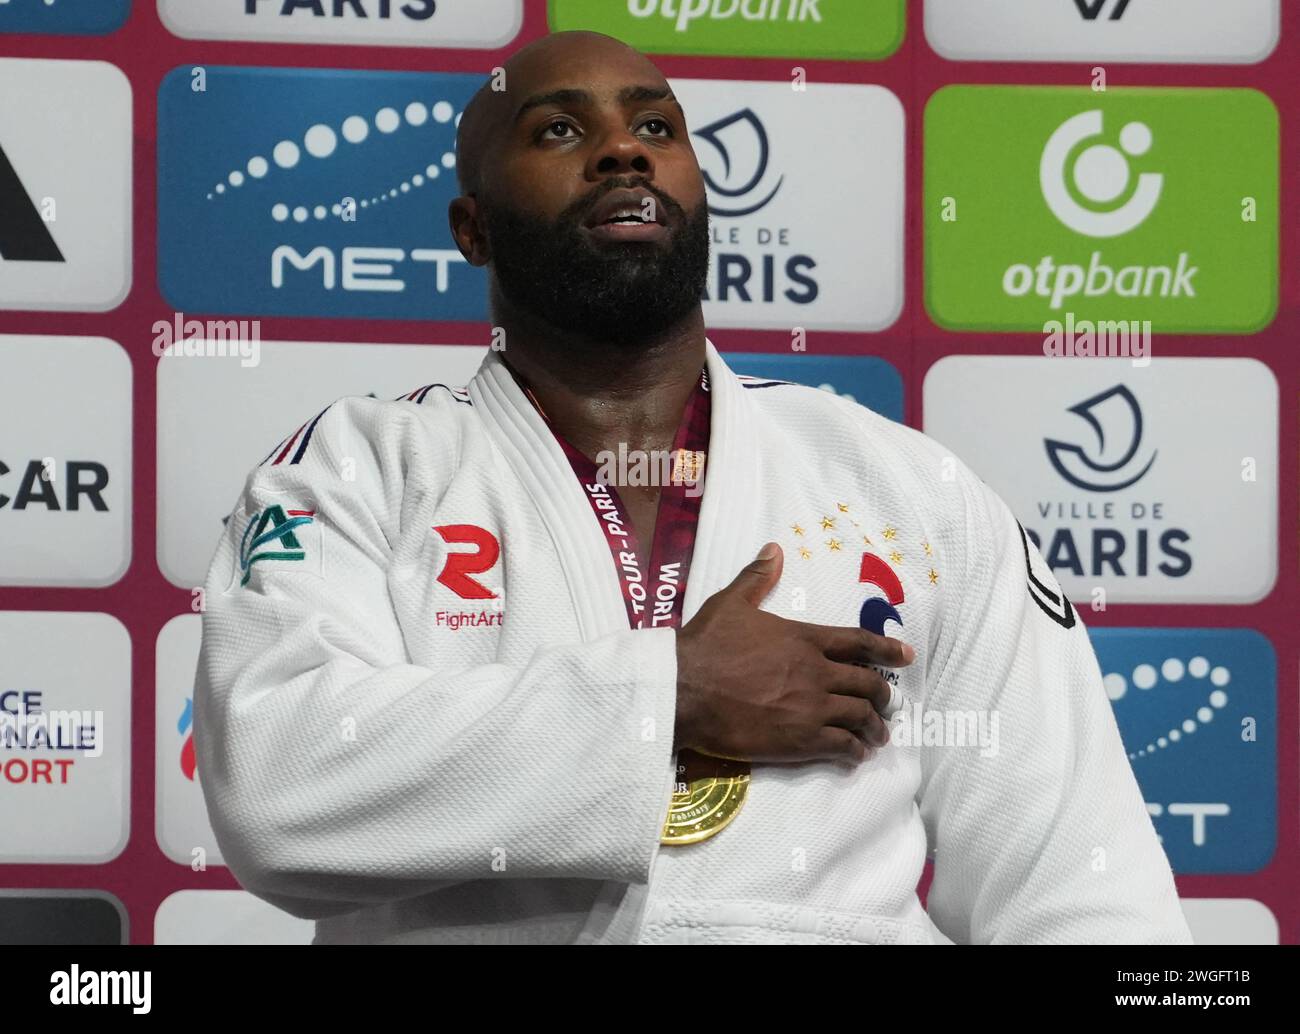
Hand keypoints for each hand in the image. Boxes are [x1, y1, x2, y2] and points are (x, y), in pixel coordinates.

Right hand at [674, 542, 914, 763]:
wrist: (684, 689)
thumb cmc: (705, 645)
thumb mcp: (730, 603)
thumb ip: (757, 578)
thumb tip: (774, 549)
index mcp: (804, 639)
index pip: (859, 641)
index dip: (888, 649)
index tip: (908, 656)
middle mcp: (816, 672)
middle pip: (868, 684)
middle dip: (883, 695)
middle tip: (886, 704)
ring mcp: (811, 708)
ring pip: (861, 717)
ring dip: (875, 727)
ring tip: (878, 736)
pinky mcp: (800, 740)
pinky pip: (843, 747)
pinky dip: (855, 751)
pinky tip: (857, 756)